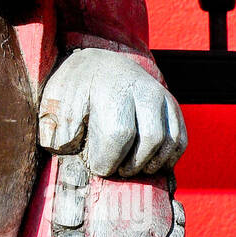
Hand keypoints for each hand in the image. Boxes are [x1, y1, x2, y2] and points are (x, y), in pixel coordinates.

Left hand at [38, 47, 186, 177]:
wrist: (98, 65)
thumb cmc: (75, 89)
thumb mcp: (57, 102)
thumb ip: (58, 125)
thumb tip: (64, 146)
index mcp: (112, 88)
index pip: (119, 133)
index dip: (108, 159)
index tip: (97, 168)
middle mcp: (144, 90)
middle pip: (150, 139)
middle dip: (132, 164)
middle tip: (116, 171)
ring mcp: (162, 97)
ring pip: (169, 141)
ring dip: (151, 164)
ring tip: (130, 169)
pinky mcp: (172, 106)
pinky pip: (180, 139)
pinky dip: (168, 158)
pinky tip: (149, 165)